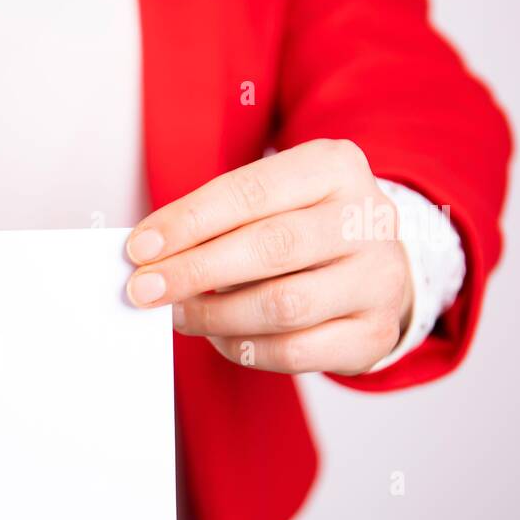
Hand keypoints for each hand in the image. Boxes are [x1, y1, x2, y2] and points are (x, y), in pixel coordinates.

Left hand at [125, 139, 412, 375]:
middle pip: (271, 246)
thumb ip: (216, 221)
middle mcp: (366, 219)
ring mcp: (379, 278)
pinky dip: (245, 348)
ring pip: (284, 305)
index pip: (251, 192)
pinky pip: (295, 351)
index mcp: (334, 167)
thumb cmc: (302, 229)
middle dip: (195, 271)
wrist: (374, 268)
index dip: (188, 222)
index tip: (140, 249)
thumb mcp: (268, 203)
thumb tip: (148, 255)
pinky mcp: (374, 333)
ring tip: (181, 314)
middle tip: (145, 290)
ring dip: (216, 315)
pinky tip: (220, 337)